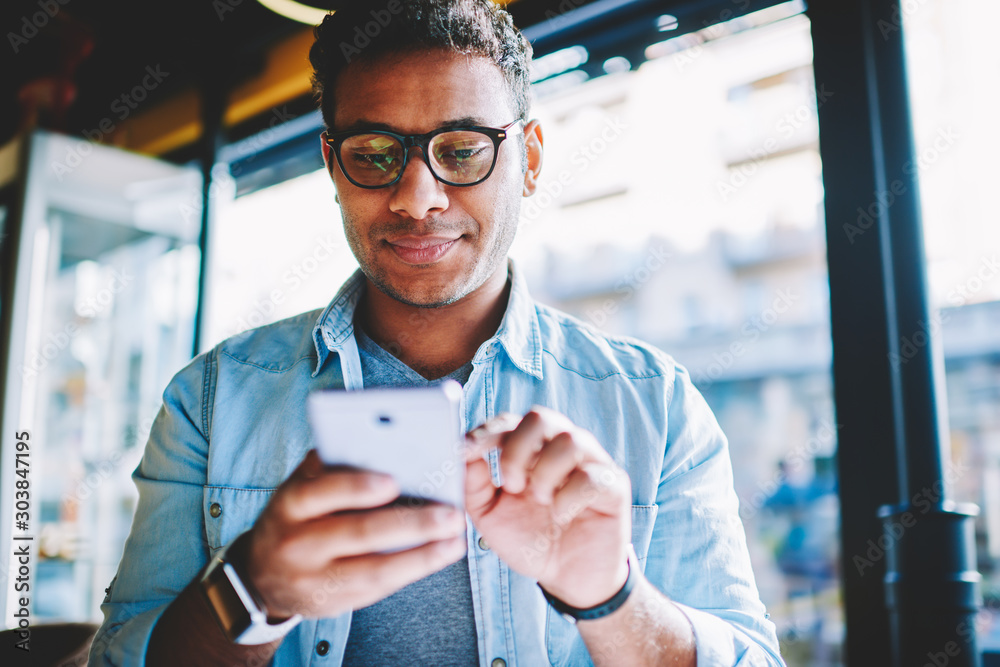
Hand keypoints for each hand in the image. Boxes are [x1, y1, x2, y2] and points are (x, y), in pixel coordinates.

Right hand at [243, 450, 466, 618]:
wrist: (261, 575)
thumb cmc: (295, 517)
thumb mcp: (299, 487)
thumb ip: (331, 468)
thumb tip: (381, 444)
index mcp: (291, 504)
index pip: (323, 492)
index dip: (357, 487)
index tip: (393, 481)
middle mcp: (298, 543)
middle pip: (358, 533)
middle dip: (409, 524)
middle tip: (449, 514)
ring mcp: (314, 579)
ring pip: (373, 569)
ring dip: (420, 556)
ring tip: (454, 540)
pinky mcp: (333, 603)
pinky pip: (376, 589)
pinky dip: (410, 572)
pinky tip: (438, 557)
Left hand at [464, 408, 630, 607]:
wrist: (569, 579)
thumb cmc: (532, 541)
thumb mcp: (491, 517)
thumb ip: (474, 486)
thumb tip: (462, 457)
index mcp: (531, 451)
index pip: (510, 422)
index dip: (487, 431)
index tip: (466, 450)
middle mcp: (561, 449)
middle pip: (540, 417)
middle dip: (517, 449)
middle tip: (510, 485)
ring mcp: (591, 464)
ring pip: (570, 440)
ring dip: (544, 473)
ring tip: (540, 501)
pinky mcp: (613, 487)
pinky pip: (592, 476)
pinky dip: (569, 497)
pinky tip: (561, 515)